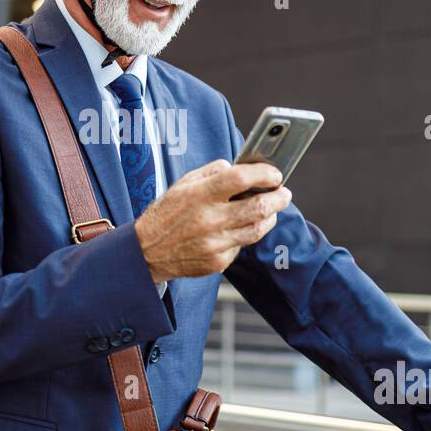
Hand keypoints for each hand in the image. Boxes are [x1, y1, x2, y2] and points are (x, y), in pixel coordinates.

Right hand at [135, 159, 290, 283]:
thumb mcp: (183, 184)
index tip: (274, 173)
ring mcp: (215, 243)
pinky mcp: (218, 262)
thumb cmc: (167, 213)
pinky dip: (246, 234)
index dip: (264, 174)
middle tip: (284, 192)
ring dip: (270, 217)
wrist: (147, 252)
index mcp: (200, 195)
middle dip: (279, 197)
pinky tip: (242, 227)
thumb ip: (212, 173)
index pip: (240, 179)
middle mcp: (209, 220)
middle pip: (259, 207)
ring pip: (258, 229)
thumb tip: (238, 168)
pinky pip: (242, 245)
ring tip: (271, 209)